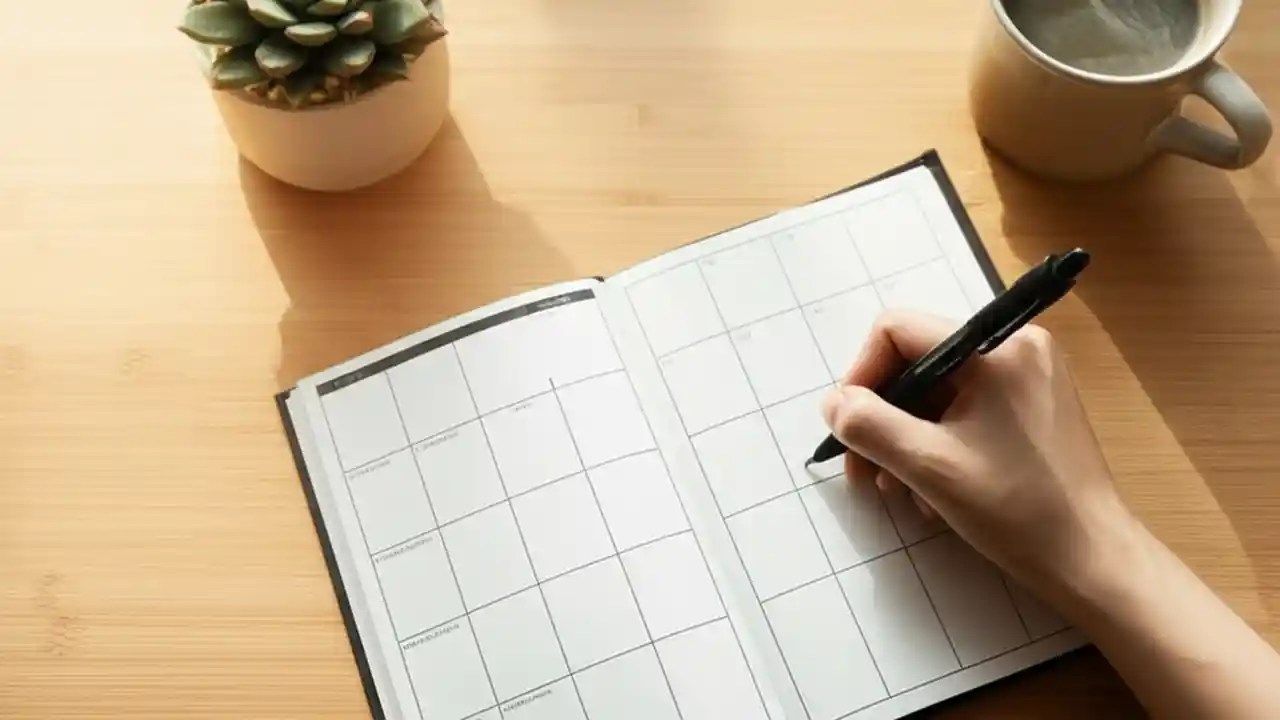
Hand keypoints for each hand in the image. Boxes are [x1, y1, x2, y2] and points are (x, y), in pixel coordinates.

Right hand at [822, 310, 1134, 598]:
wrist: (1093, 561)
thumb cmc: (1016, 510)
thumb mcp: (928, 466)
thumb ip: (869, 425)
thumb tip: (833, 403)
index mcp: (996, 347)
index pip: (898, 331)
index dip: (861, 375)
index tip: (850, 428)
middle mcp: (1016, 347)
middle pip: (918, 363)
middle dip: (883, 417)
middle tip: (864, 470)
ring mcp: (1030, 378)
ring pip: (939, 391)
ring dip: (907, 438)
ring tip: (899, 489)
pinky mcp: (1035, 408)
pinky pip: (967, 410)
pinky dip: (940, 443)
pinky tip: (934, 490)